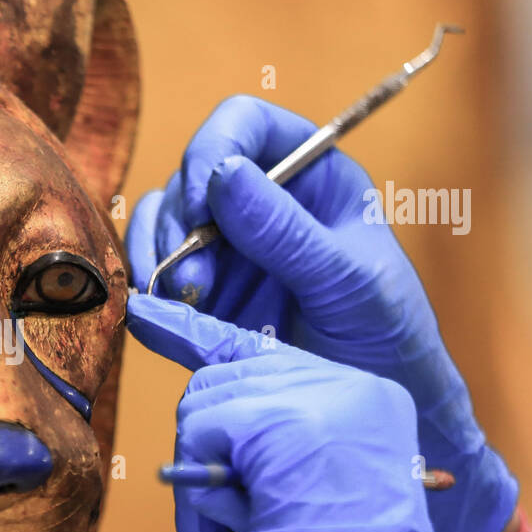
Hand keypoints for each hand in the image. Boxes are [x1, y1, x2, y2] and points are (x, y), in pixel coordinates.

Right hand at [125, 95, 517, 531]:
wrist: (372, 408)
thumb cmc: (385, 337)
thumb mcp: (347, 281)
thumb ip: (286, 232)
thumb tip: (222, 174)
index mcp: (310, 174)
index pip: (245, 123)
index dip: (213, 148)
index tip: (203, 206)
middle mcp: (262, 198)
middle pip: (191, 173)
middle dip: (183, 222)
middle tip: (198, 281)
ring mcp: (227, 243)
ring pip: (162, 216)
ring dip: (159, 253)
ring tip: (187, 299)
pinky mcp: (201, 287)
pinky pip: (152, 263)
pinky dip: (146, 280)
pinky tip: (163, 310)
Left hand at [126, 294, 447, 531]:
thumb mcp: (300, 495)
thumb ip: (259, 446)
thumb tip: (200, 417)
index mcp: (362, 400)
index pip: (263, 351)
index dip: (194, 334)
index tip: (146, 311)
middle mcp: (349, 385)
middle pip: (222, 378)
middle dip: (200, 448)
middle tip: (218, 524)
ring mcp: (319, 396)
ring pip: (203, 403)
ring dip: (199, 479)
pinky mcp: (282, 419)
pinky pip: (199, 433)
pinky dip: (195, 491)